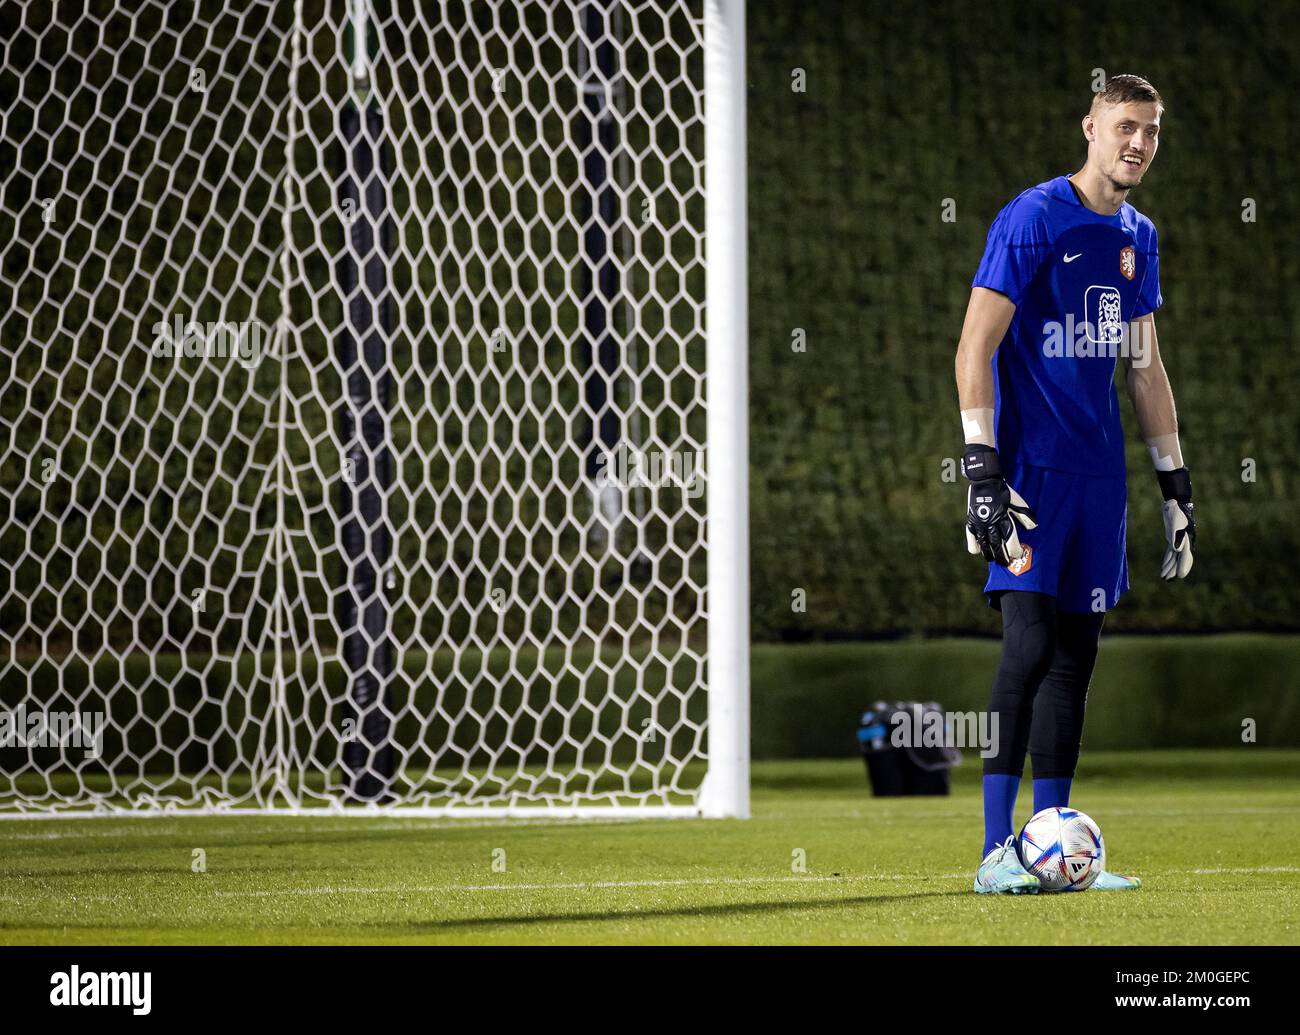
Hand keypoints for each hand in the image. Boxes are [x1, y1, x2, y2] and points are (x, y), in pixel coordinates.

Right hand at [962, 444, 1037, 565]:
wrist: (984, 481)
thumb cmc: (1004, 492)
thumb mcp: (1018, 501)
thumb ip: (1025, 515)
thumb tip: (1033, 528)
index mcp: (1004, 518)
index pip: (1010, 540)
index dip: (1014, 550)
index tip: (1016, 554)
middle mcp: (991, 523)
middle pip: (997, 546)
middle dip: (1002, 557)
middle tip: (1005, 563)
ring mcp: (980, 523)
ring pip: (984, 545)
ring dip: (989, 554)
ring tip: (993, 559)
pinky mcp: (971, 522)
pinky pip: (971, 539)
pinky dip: (975, 547)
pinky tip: (979, 549)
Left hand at [1157, 468, 1194, 578]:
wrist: (1176, 504)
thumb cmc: (1176, 513)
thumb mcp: (1175, 523)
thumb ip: (1176, 536)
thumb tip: (1176, 550)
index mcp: (1186, 539)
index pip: (1185, 556)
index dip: (1183, 566)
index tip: (1180, 575)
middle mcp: (1184, 542)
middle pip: (1180, 559)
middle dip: (1175, 569)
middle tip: (1168, 579)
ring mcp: (1178, 541)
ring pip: (1175, 557)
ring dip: (1169, 566)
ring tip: (1164, 577)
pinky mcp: (1172, 539)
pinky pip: (1170, 552)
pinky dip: (1167, 560)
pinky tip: (1164, 566)